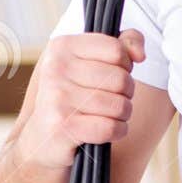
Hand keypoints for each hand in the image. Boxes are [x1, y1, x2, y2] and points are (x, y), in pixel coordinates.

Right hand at [16, 30, 145, 169]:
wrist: (41, 138)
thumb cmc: (73, 95)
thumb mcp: (91, 61)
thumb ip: (123, 44)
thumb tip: (139, 54)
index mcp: (62, 46)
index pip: (116, 49)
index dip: (125, 65)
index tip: (112, 74)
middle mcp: (56, 68)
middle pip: (121, 78)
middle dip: (126, 94)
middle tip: (110, 99)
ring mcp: (58, 97)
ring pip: (120, 105)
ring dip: (122, 115)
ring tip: (107, 115)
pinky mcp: (63, 125)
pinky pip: (111, 127)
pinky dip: (117, 131)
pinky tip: (106, 130)